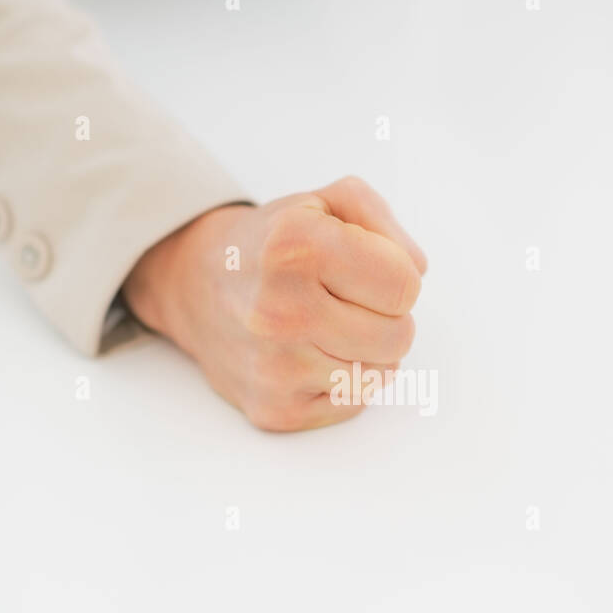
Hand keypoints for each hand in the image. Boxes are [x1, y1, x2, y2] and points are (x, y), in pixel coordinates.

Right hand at [122, 176, 426, 431]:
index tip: (366, 269)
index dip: (396, 275)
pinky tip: (309, 354)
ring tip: (326, 326)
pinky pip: (353, 403)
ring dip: (366, 351)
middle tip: (345, 299)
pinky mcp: (275, 410)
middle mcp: (280, 310)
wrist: (196, 286)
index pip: (405, 285)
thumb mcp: (329, 202)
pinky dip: (342, 381)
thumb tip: (416, 272)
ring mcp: (274, 367)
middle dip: (385, 316)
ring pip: (381, 374)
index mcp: (297, 248)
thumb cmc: (277, 245)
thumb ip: (385, 223)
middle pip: (399, 336)